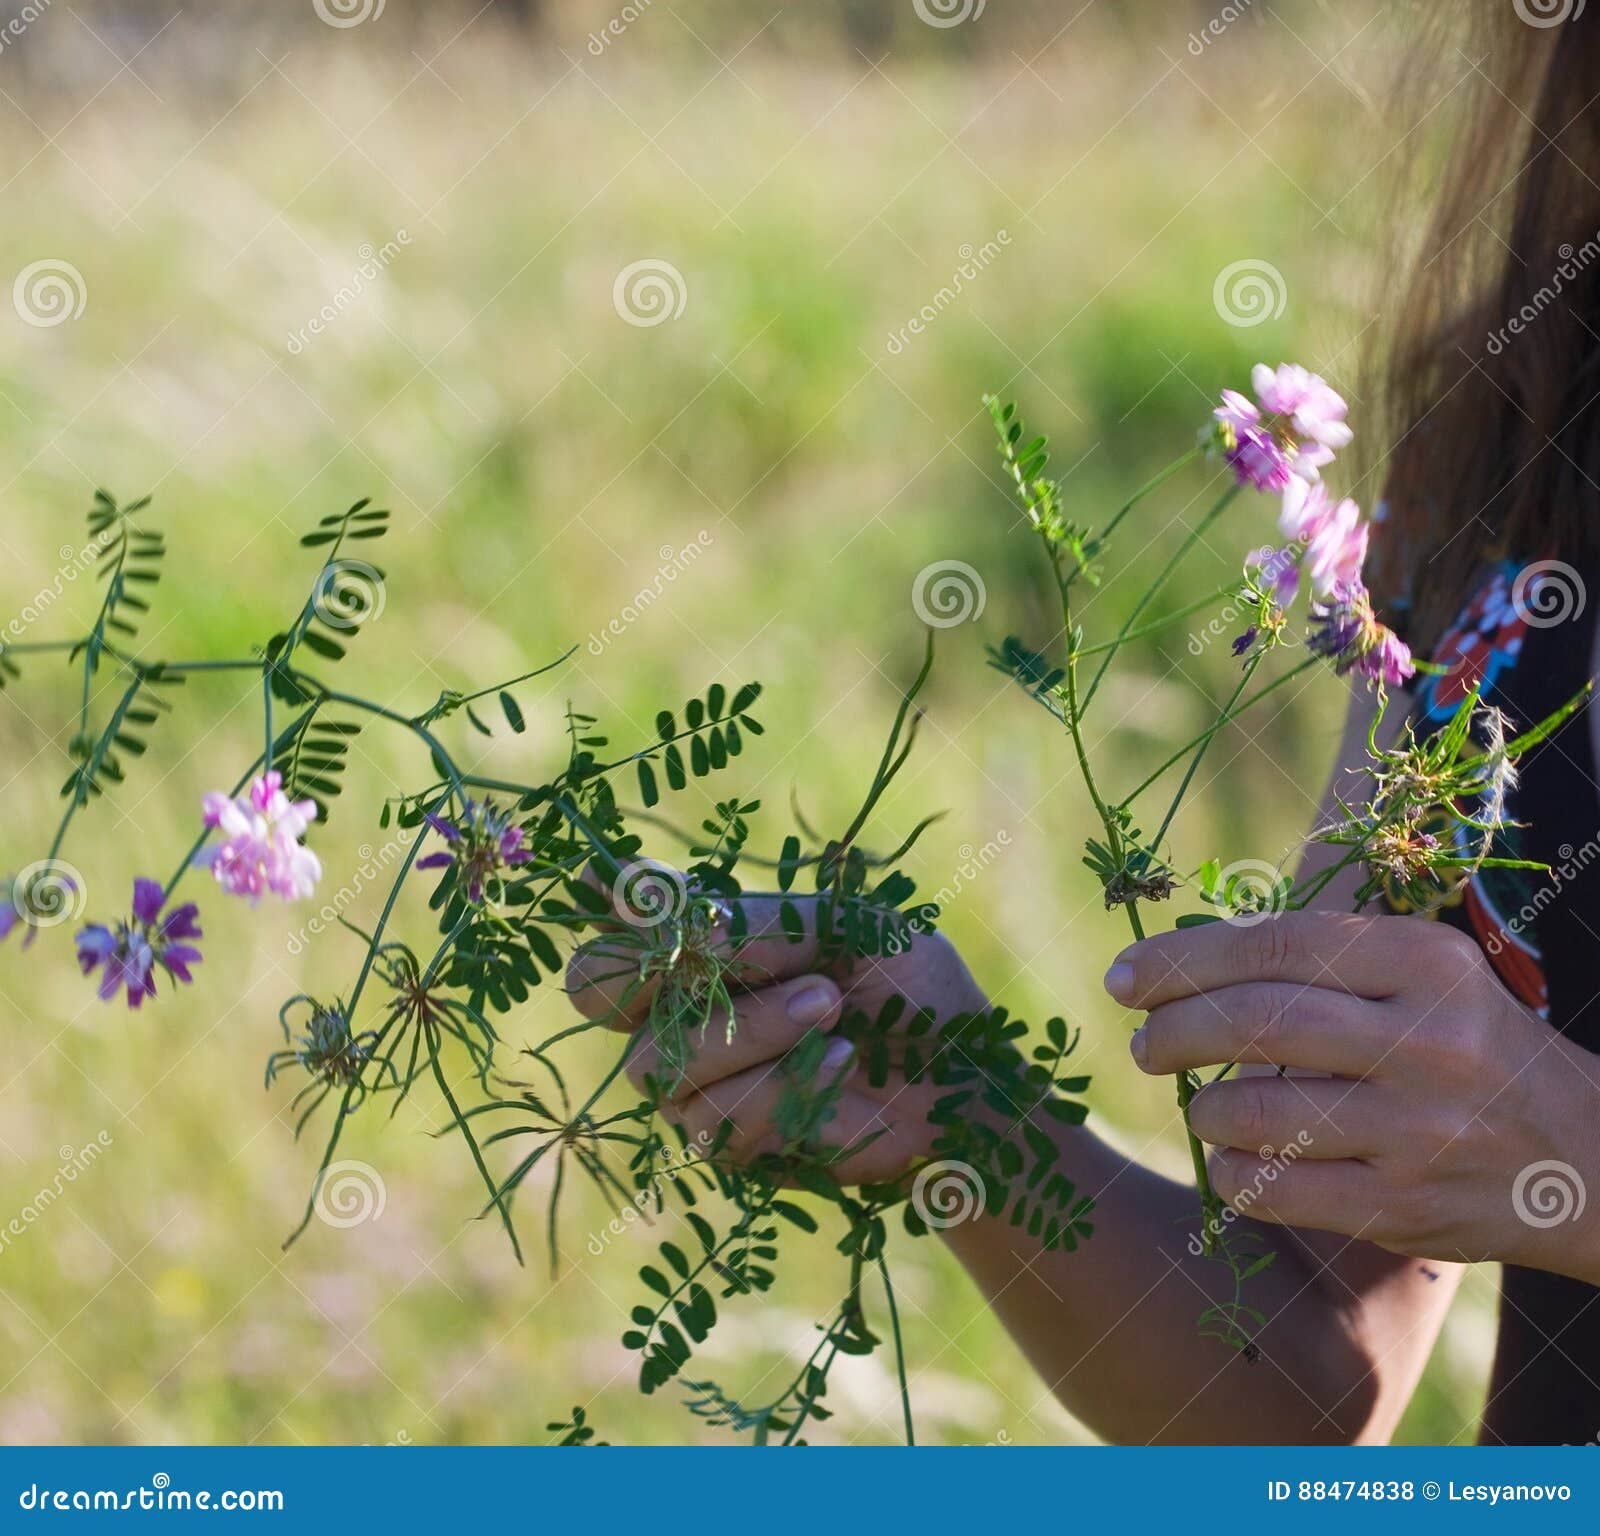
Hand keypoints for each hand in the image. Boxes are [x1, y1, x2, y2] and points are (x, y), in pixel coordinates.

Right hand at [566, 890, 989, 1183]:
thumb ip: (760, 925)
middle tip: (711, 959)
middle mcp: (680, 1007)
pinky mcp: (730, 1141)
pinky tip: (841, 1062)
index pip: (617, 917)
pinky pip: (716, 1121)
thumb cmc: (905, 983)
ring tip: (830, 1009)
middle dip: (644, 976)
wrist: (962, 1074)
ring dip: (754, 1031)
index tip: (642, 893)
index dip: (612, 905)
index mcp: (704, 942)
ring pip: (660, 1063)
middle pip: (594, 991)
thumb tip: (678, 917)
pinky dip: (785, 1088)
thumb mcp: (847, 927)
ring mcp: (697, 1080)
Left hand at [1104, 911, 1599, 1281]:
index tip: (1126, 977)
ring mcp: (1417, 1131)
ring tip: (1202, 1104)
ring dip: (1203, 1108)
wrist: (1588, 1158)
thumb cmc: (1472, 1046)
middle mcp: (1426, 1040)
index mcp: (1425, 962)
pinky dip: (1231, 1173)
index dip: (1181, 959)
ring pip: (1254, 1114)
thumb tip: (1186, 955)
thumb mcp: (1423, 976)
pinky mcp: (1406, 1210)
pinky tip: (1232, 1161)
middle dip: (1172, 1030)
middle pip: (1253, 1023)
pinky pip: (1275, 1190)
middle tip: (1143, 1042)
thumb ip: (1320, 958)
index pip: (1271, 945)